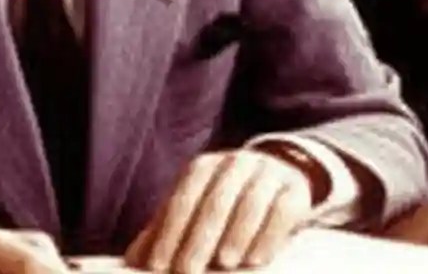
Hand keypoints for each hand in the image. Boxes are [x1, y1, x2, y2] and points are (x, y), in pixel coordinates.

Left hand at [124, 149, 314, 272]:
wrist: (279, 179)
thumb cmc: (226, 202)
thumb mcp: (195, 209)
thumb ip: (166, 232)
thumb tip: (133, 262)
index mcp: (203, 168)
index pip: (182, 199)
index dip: (168, 233)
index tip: (157, 266)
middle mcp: (234, 164)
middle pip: (214, 202)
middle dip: (198, 240)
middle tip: (187, 272)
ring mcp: (267, 174)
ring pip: (250, 203)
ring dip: (236, 235)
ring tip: (225, 264)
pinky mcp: (294, 189)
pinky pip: (283, 209)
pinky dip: (269, 235)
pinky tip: (257, 259)